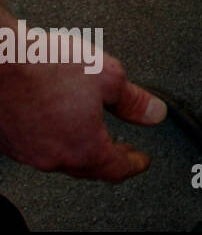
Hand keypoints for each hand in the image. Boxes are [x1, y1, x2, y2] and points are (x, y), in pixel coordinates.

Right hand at [0, 38, 166, 182]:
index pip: (116, 169)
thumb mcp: (108, 76)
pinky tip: (59, 122)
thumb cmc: (43, 65)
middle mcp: (50, 157)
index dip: (134, 165)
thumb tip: (153, 113)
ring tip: (92, 133)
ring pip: (60, 158)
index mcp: (81, 147)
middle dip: (108, 159)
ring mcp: (24, 151)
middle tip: (122, 151)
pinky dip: (55, 138)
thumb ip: (134, 101)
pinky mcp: (6, 139)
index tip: (141, 162)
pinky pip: (38, 146)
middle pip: (87, 168)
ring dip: (80, 148)